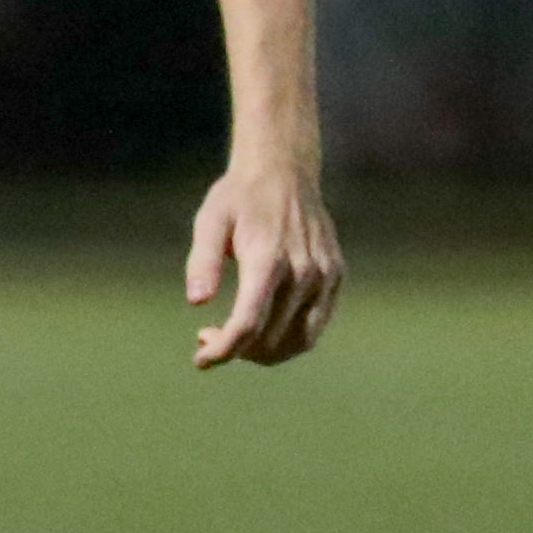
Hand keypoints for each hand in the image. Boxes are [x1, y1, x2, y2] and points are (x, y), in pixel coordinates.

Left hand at [185, 158, 343, 367]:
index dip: (223, 350)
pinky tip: (261, 327)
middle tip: (207, 335)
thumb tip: (196, 301)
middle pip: (270, 339)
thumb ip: (202, 260)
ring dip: (264, 352)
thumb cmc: (239, 198)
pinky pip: (315, 325)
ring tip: (234, 338)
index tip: (199, 360)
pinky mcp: (336, 276)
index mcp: (269, 260)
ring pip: (299, 341)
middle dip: (235, 349)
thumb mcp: (210, 221)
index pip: (248, 324)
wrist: (285, 171)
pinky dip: (288, 338)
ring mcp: (326, 276)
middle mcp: (304, 272)